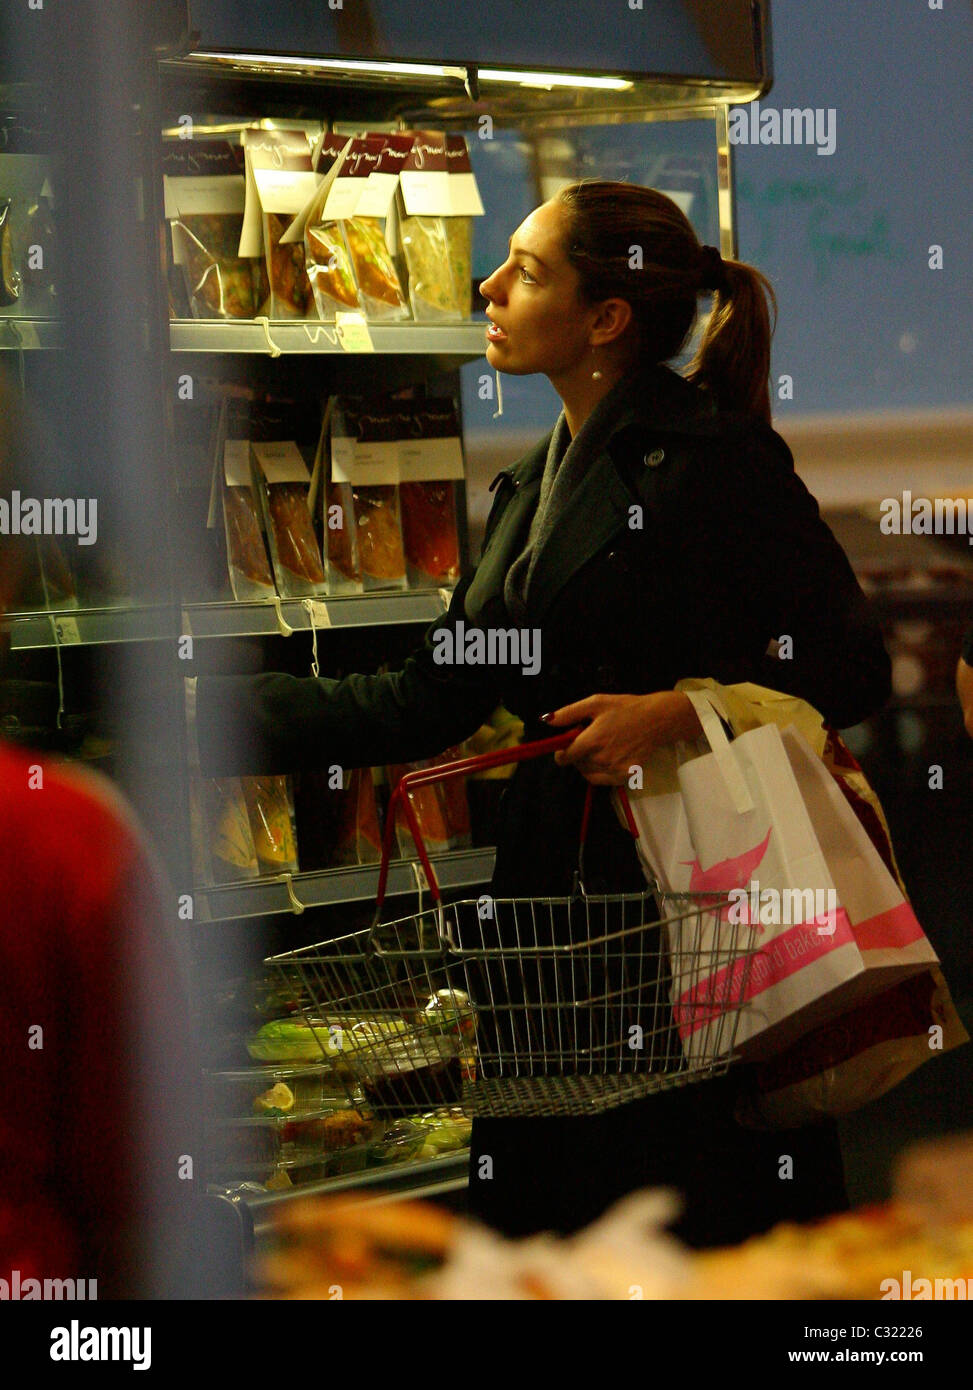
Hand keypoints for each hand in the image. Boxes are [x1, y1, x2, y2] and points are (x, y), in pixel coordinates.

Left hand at [546, 692, 703, 784]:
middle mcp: (602, 759)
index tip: (569, 743)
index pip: (564, 757)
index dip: (562, 751)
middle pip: (576, 764)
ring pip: (588, 773)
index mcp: (592, 740)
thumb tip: (547, 721)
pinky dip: (600, 772)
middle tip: (593, 737)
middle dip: (578, 752)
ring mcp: (615, 770)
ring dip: (588, 763)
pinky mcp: (625, 777)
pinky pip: (602, 780)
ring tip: (603, 746)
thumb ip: (568, 713)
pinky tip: (609, 757)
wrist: (657, 720)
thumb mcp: (596, 702)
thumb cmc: (626, 708)